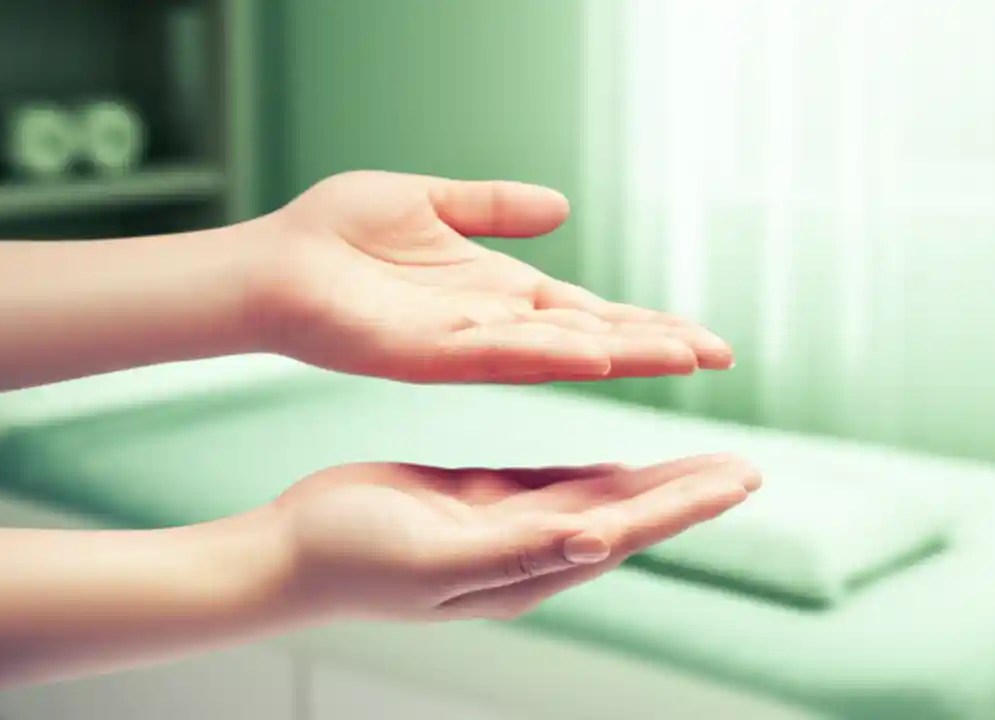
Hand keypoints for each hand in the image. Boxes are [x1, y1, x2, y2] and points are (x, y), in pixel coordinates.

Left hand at [244, 171, 733, 383]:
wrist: (274, 260)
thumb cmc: (339, 233)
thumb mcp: (432, 202)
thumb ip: (494, 206)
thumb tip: (560, 206)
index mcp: (500, 293)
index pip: (591, 312)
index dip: (647, 323)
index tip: (703, 336)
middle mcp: (495, 325)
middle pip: (592, 338)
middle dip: (655, 345)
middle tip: (720, 354)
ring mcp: (467, 344)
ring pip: (560, 351)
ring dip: (622, 355)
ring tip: (684, 356)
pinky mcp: (429, 354)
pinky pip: (500, 353)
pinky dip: (550, 352)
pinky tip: (597, 352)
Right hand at [274, 454, 759, 620]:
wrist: (291, 550)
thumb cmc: (351, 556)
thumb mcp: (434, 552)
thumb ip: (516, 549)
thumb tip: (600, 540)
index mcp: (526, 569)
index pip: (627, 532)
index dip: (686, 504)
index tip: (740, 478)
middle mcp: (528, 553)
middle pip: (628, 518)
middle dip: (689, 492)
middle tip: (748, 468)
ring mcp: (506, 529)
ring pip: (599, 500)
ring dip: (656, 483)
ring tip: (706, 464)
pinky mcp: (481, 503)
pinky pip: (555, 486)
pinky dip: (598, 476)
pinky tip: (624, 469)